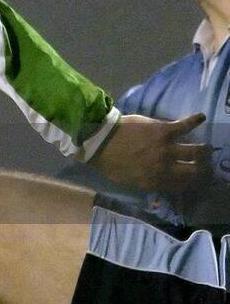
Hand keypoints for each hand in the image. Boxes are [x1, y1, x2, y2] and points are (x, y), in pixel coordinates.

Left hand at [89, 113, 207, 191]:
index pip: (181, 186)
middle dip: (200, 168)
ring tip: (205, 147)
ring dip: (202, 150)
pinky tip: (200, 117)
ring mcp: (166, 148)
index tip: (190, 178)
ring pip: (195, 151)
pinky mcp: (163, 130)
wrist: (98, 141)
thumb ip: (146, 183)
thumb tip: (156, 183)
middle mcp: (165, 167)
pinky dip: (194, 121)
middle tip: (202, 163)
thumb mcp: (127, 181)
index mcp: (155, 181)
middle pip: (193, 170)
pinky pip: (185, 125)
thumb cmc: (108, 162)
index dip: (188, 182)